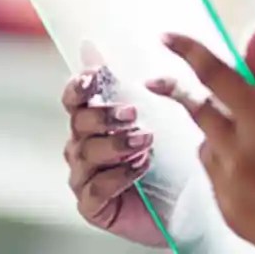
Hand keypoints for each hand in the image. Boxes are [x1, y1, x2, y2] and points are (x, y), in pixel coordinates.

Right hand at [62, 68, 165, 246]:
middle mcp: (83, 147)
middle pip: (79, 123)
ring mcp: (84, 177)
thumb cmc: (164, 157)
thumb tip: (98, 48)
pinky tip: (140, 168)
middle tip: (133, 113)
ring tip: (146, 142)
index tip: (94, 77)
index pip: (74, 98)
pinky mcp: (92, 206)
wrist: (180, 204)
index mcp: (93, 122)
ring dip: (116, 144)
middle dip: (104, 115)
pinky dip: (118, 176)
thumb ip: (130, 85)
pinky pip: (95, 189)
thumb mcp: (156, 116)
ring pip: (86, 154)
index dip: (79, 86)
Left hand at [148, 31, 254, 253]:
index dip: (188, 51)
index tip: (167, 37)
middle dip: (192, 92)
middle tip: (174, 81)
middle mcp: (241, 157)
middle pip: (200, 111)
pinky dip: (226, 163)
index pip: (215, 77)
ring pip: (206, 145)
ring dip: (218, 132)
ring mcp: (231, 190)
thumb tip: (251, 40)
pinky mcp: (229, 215)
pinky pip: (214, 176)